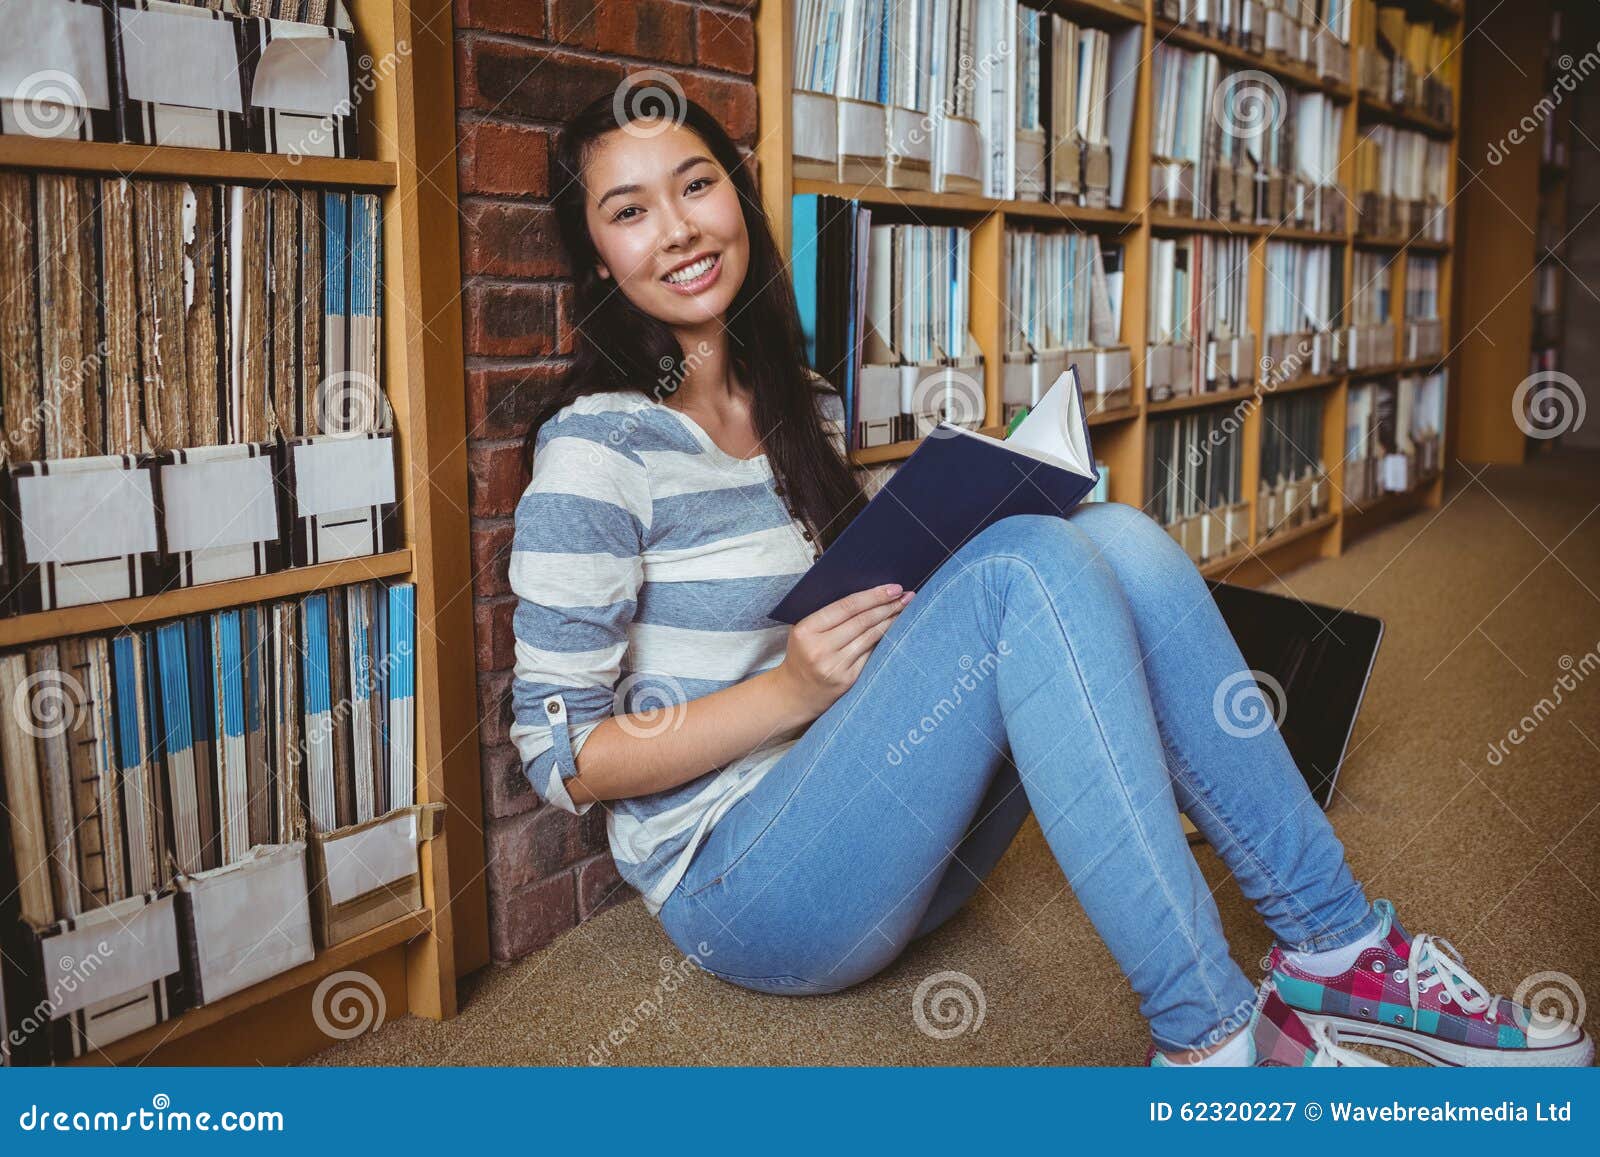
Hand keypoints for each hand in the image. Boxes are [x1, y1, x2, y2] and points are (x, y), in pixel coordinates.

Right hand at [775, 584, 913, 718]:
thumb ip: (830, 616)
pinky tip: (896, 631)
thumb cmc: (803, 655)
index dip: (873, 596)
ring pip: (870, 637)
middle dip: (888, 606)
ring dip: (891, 621)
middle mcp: (820, 649)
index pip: (846, 607)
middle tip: (907, 596)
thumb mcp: (805, 632)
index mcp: (806, 630)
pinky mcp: (847, 680)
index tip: (893, 588)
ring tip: (905, 609)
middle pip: (862, 621)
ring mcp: (834, 666)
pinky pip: (871, 654)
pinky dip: (884, 640)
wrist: (795, 693)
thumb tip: (869, 597)